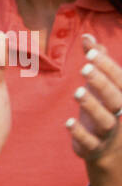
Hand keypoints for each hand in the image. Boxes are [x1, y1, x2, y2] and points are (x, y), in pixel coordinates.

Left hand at [68, 36, 121, 167]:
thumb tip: (87, 36)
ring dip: (91, 106)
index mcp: (121, 96)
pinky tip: (68, 123)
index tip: (90, 52)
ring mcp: (107, 132)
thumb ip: (96, 60)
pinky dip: (80, 133)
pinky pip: (89, 142)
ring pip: (104, 120)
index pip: (119, 79)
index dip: (107, 66)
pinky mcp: (94, 147)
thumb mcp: (101, 83)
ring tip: (77, 92)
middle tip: (85, 67)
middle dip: (101, 82)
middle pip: (114, 98)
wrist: (108, 149)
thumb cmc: (104, 107)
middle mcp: (118, 113)